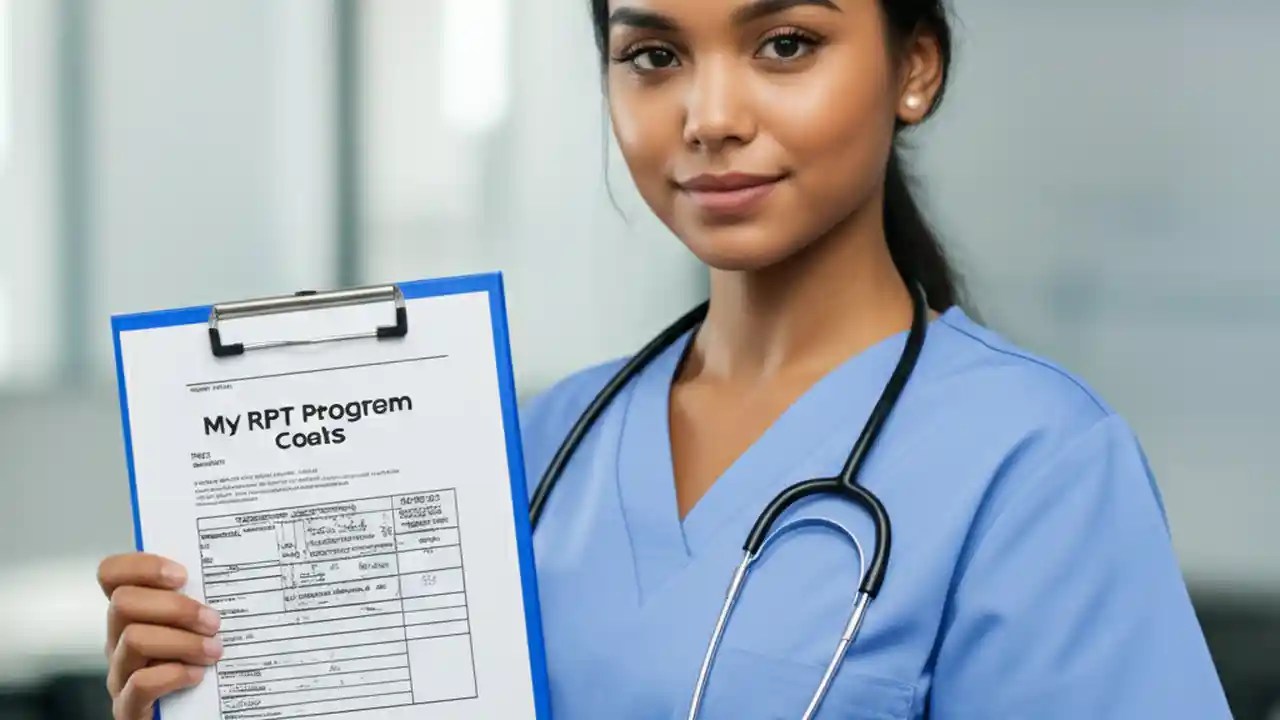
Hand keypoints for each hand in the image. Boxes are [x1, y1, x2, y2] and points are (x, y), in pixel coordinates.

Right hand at [97, 552, 222, 719]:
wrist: (195, 713)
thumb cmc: (200, 664)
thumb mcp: (196, 626)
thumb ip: (200, 600)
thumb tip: (229, 572)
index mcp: (134, 614)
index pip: (111, 574)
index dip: (141, 566)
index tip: (182, 575)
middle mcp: (118, 640)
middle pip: (123, 603)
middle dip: (175, 607)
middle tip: (212, 621)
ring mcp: (120, 674)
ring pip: (133, 639)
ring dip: (182, 641)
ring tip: (213, 650)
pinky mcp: (129, 707)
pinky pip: (141, 683)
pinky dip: (175, 674)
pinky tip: (198, 675)